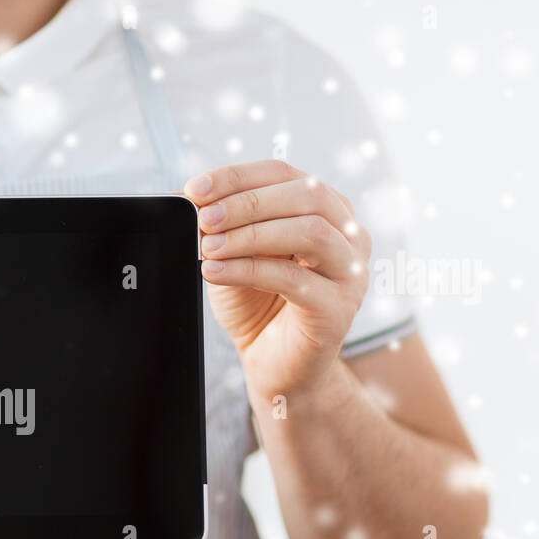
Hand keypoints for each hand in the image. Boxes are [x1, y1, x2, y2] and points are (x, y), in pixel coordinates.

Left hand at [184, 160, 371, 398]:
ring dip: (251, 235)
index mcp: (326, 209)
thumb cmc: (258, 304)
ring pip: (309, 232)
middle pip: (305, 195)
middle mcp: (348, 235)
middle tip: (203, 218)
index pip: (284, 174)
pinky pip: (295, 279)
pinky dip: (249, 270)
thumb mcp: (236, 253)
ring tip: (208, 246)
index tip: (195, 189)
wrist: (275, 364)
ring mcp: (350, 272)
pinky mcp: (337, 309)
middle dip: (246, 203)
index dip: (237, 177)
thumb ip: (223, 224)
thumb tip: (188, 196)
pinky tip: (215, 271)